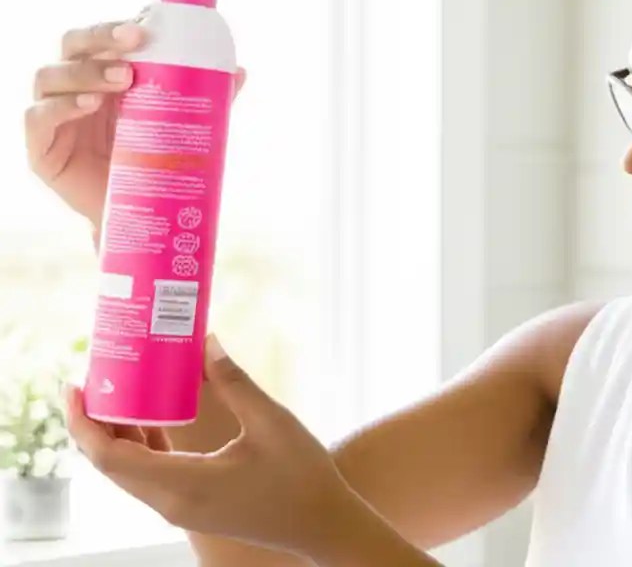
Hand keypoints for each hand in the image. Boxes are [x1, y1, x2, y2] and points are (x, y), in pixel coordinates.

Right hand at [24, 20, 246, 229]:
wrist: (140, 216)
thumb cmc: (156, 161)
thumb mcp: (180, 125)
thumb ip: (205, 99)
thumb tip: (239, 71)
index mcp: (104, 73)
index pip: (103, 36)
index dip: (120, 25)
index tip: (150, 22)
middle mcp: (74, 86)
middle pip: (73, 44)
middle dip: (102, 36)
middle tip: (136, 39)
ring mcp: (54, 115)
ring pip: (51, 76)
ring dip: (86, 71)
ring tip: (122, 79)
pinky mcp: (41, 148)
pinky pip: (37, 119)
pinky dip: (60, 108)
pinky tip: (88, 105)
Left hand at [65, 336, 359, 559]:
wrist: (322, 524)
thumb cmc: (302, 476)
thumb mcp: (270, 422)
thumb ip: (234, 382)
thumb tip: (206, 341)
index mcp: (184, 483)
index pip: (110, 455)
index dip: (83, 421)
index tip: (74, 385)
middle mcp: (171, 502)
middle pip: (109, 464)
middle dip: (93, 421)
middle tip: (94, 378)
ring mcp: (179, 508)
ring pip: (127, 472)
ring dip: (115, 433)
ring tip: (116, 391)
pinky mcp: (191, 507)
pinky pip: (149, 476)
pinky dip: (139, 446)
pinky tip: (149, 415)